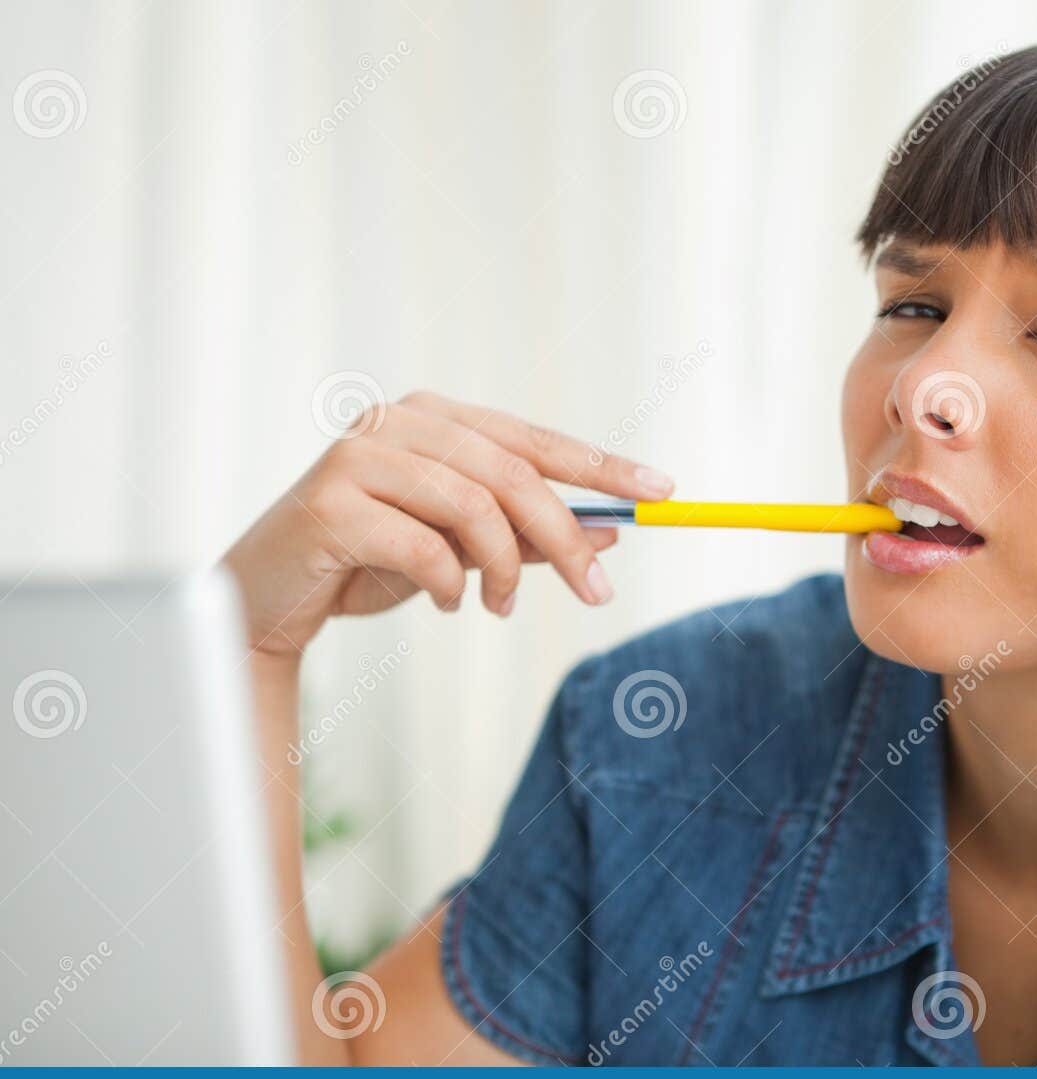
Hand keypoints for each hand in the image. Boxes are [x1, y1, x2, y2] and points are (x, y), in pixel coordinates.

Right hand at [222, 391, 673, 659]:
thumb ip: (528, 534)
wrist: (272, 598)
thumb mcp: (462, 547)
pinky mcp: (331, 503)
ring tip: (500, 605)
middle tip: (598, 592)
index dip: (603, 466)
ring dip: (506, 569)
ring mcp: (359, 456)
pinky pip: (424, 547)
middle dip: (566, 537)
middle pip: (513, 473)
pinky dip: (452, 584)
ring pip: (474, 507)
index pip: (535, 438)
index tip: (664, 493)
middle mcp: (397, 421)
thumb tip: (612, 533)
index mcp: (435, 416)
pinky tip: (450, 602)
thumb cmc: (371, 562)